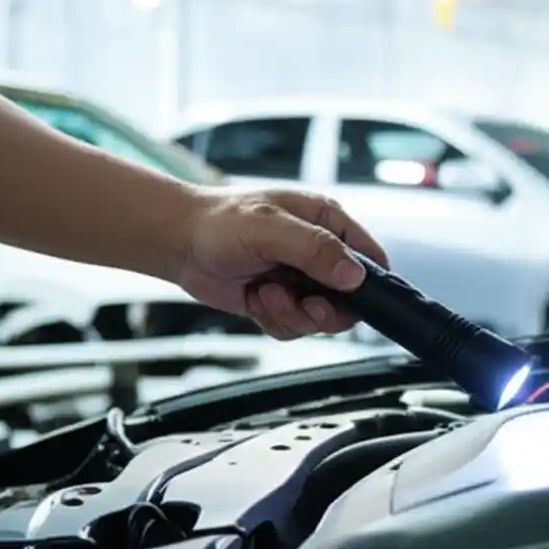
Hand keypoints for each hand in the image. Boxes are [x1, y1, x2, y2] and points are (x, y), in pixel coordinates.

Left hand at [175, 189, 387, 339]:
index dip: (368, 283)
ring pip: (323, 318)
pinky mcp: (283, 301)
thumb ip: (315, 250)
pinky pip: (296, 326)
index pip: (370, 258)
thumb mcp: (270, 228)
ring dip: (294, 314)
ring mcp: (301, 279)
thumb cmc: (218, 222)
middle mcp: (319, 252)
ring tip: (267, 294)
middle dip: (325, 308)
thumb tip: (355, 275)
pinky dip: (276, 320)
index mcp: (327, 222)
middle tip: (305, 304)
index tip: (349, 297)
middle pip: (351, 298)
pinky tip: (257, 300)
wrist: (178, 243)